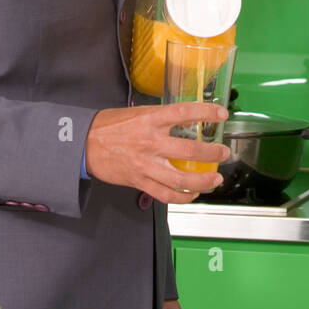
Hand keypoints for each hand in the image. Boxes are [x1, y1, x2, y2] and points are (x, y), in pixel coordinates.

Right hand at [85, 103, 230, 203]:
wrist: (85, 144)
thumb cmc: (110, 126)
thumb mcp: (138, 112)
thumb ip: (161, 117)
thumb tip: (186, 118)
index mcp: (150, 119)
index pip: (185, 112)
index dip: (206, 112)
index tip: (221, 114)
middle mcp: (150, 141)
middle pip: (189, 149)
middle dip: (212, 153)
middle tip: (223, 152)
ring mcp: (146, 164)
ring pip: (181, 178)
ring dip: (203, 181)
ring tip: (215, 179)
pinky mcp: (140, 181)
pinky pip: (166, 194)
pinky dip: (182, 196)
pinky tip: (193, 193)